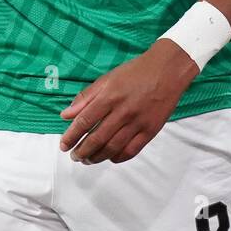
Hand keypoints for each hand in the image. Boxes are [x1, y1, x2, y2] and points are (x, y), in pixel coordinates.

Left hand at [59, 40, 198, 164]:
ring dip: (97, 157)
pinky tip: (110, 158)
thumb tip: (66, 115)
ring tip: (88, 160)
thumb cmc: (135, 72)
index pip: (84, 121)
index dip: (71, 136)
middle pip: (97, 138)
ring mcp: (138, 122)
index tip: (63, 145)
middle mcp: (122, 111)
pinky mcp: (151, 130)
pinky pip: (132, 150)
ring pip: (113, 147)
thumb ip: (86, 97)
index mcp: (109, 96)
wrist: (167, 70)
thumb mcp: (107, 78)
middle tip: (74, 157)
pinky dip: (118, 157)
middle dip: (82, 151)